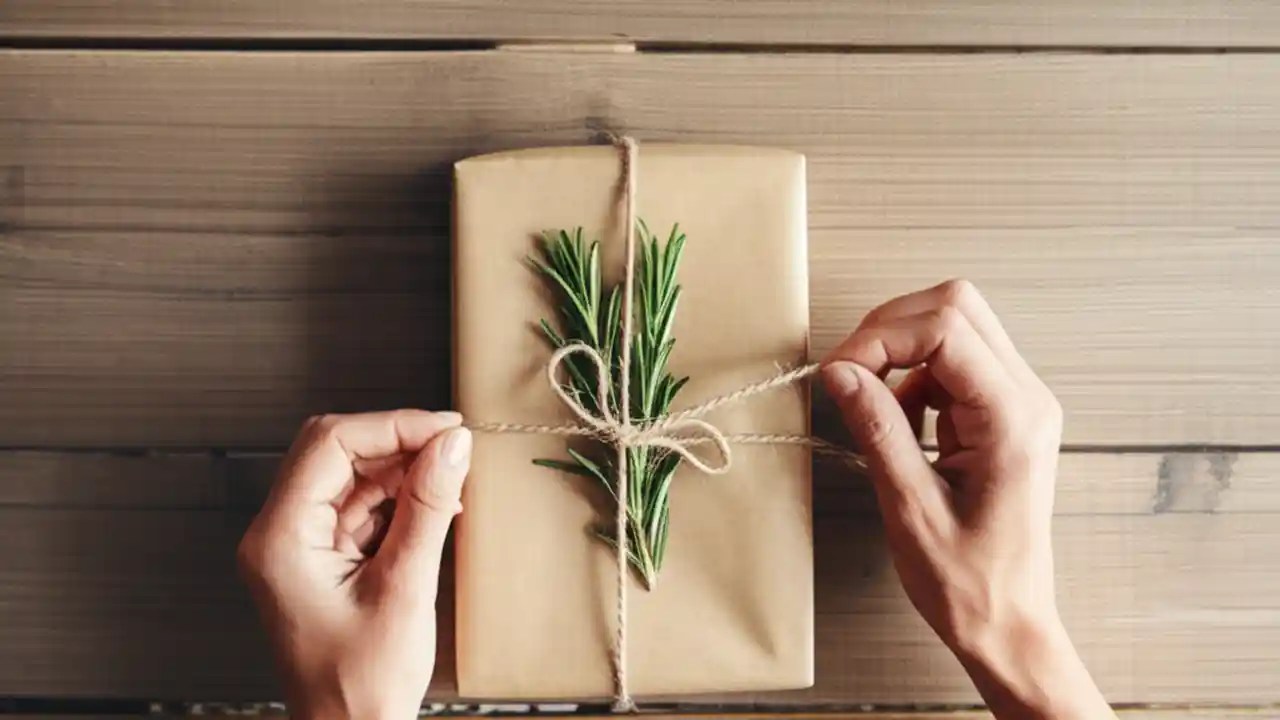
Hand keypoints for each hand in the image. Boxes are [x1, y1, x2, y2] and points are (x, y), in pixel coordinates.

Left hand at [237, 410, 470, 719]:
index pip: (330, 444)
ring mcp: (298, 545)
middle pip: (334, 451)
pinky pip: (357, 506)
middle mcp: (278, 534)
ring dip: (401, 468)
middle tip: (452, 444)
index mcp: (280, 538)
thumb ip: (427, 509)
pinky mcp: (321, 557)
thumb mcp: (405, 590)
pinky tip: (435, 502)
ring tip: (451, 476)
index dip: (392, 426)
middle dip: (396, 441)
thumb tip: (452, 446)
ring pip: (348, 474)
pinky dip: (398, 497)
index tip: (446, 429)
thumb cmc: (362, 685)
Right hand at [821, 280, 1113, 719]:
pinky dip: (912, 377)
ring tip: (869, 401)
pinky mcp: (1001, 412)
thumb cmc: (970, 583)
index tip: (839, 372)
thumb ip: (878, 429)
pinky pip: (951, 362)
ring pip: (954, 326)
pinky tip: (896, 421)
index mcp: (1013, 419)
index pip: (947, 328)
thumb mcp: (910, 507)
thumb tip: (841, 372)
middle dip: (890, 328)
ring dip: (900, 350)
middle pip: (956, 306)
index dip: (882, 337)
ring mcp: (1018, 402)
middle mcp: (1025, 398)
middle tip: (848, 373)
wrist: (1009, 623)